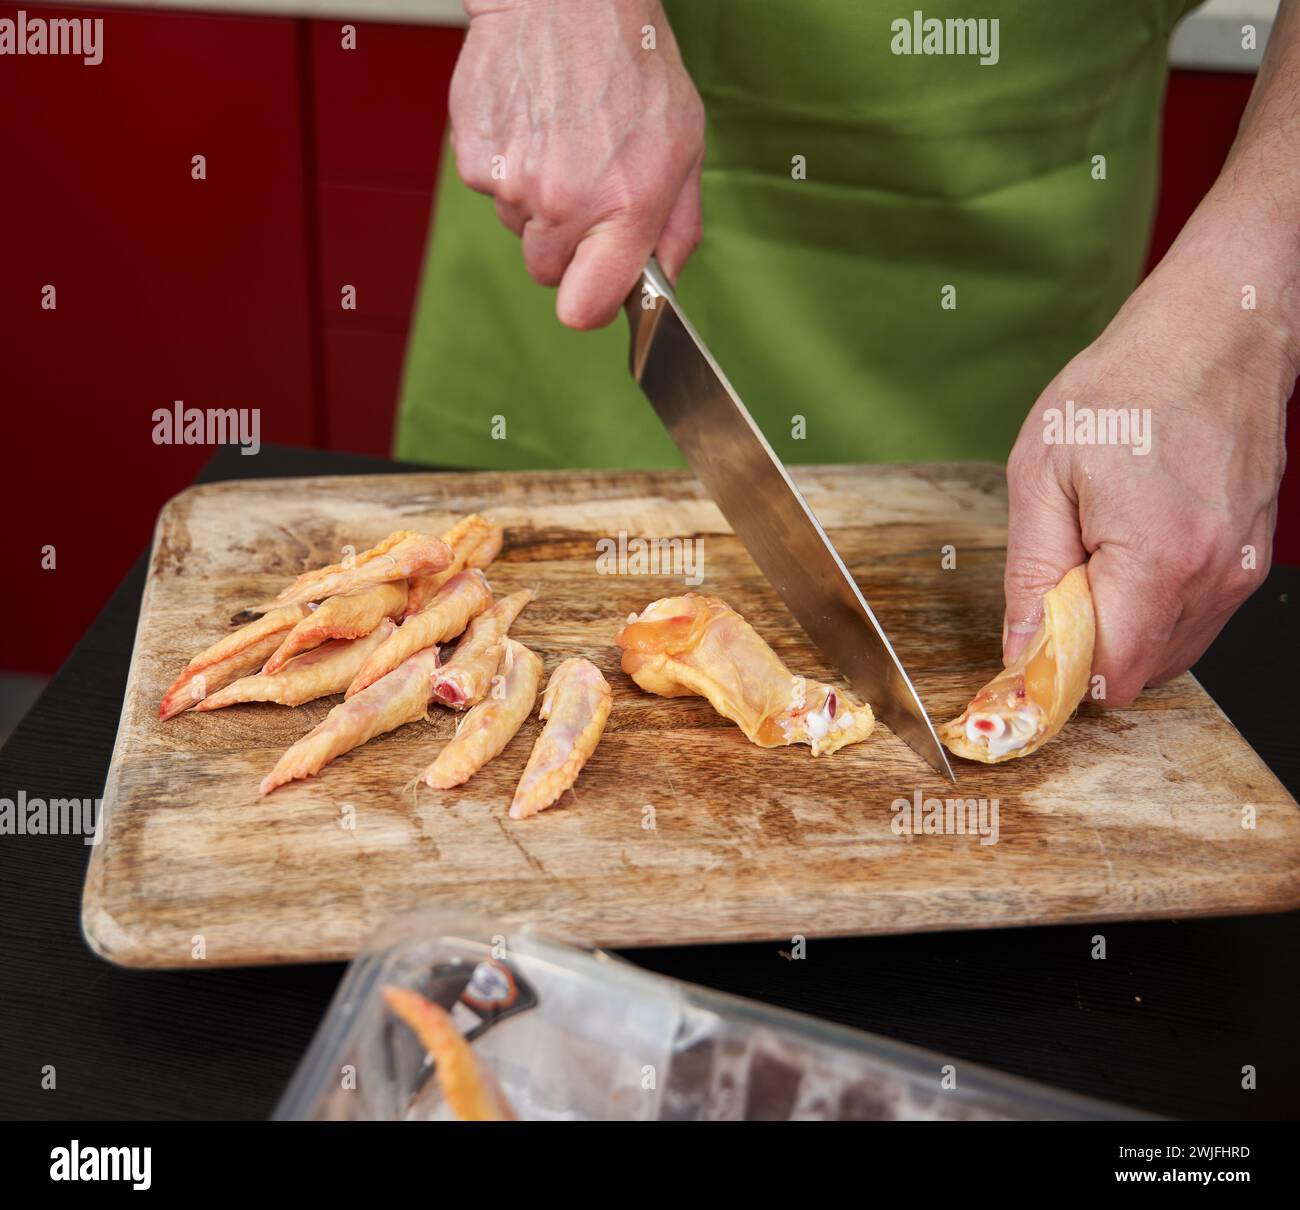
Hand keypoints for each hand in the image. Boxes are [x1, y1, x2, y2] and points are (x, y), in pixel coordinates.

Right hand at [451, 0, 704, 328]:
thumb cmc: (629, 64)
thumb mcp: (684, 144)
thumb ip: (678, 226)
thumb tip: (663, 279)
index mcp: (622, 208)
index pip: (583, 309)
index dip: (589, 303)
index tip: (596, 286)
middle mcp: (563, 203)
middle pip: (547, 271)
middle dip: (565, 243)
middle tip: (585, 185)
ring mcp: (512, 183)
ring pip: (519, 228)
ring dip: (536, 200)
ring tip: (561, 139)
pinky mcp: (475, 158)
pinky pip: (491, 189)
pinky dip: (508, 166)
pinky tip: (533, 125)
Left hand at [1003, 215, 1293, 705]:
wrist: (1215, 332)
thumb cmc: (1124, 387)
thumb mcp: (1042, 474)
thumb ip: (1031, 574)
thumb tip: (1021, 652)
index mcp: (1158, 558)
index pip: (1109, 672)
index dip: (1058, 678)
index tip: (1024, 657)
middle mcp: (1213, 576)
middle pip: (1139, 670)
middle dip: (1085, 652)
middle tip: (1054, 587)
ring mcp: (1240, 570)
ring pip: (1168, 651)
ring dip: (1119, 630)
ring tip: (1093, 554)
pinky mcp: (1249, 559)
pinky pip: (1193, 618)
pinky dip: (1150, 609)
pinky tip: (1125, 553)